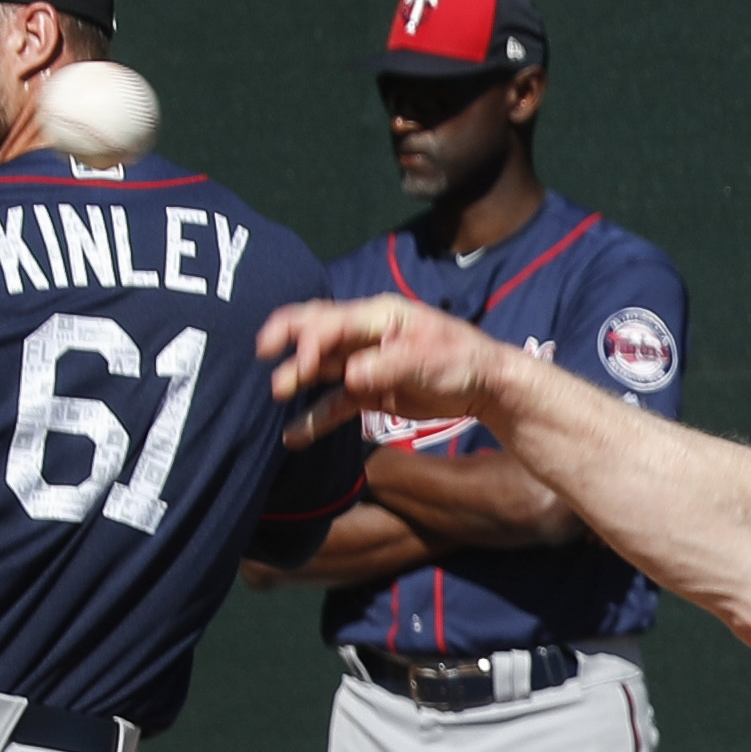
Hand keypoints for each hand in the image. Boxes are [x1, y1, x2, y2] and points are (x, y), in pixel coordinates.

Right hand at [258, 295, 507, 444]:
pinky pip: (336, 404)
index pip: (334, 321)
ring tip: (278, 396)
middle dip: (289, 343)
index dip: (312, 339)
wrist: (486, 386)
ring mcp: (365, 364)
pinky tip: (295, 435)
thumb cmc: (462, 360)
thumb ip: (388, 366)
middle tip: (264, 356)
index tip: (302, 365)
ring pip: (322, 369)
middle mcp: (366, 335)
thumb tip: (350, 377)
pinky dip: (317, 417)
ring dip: (299, 381)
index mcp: (379, 316)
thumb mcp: (429, 359)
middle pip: (317, 333)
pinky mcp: (369, 392)